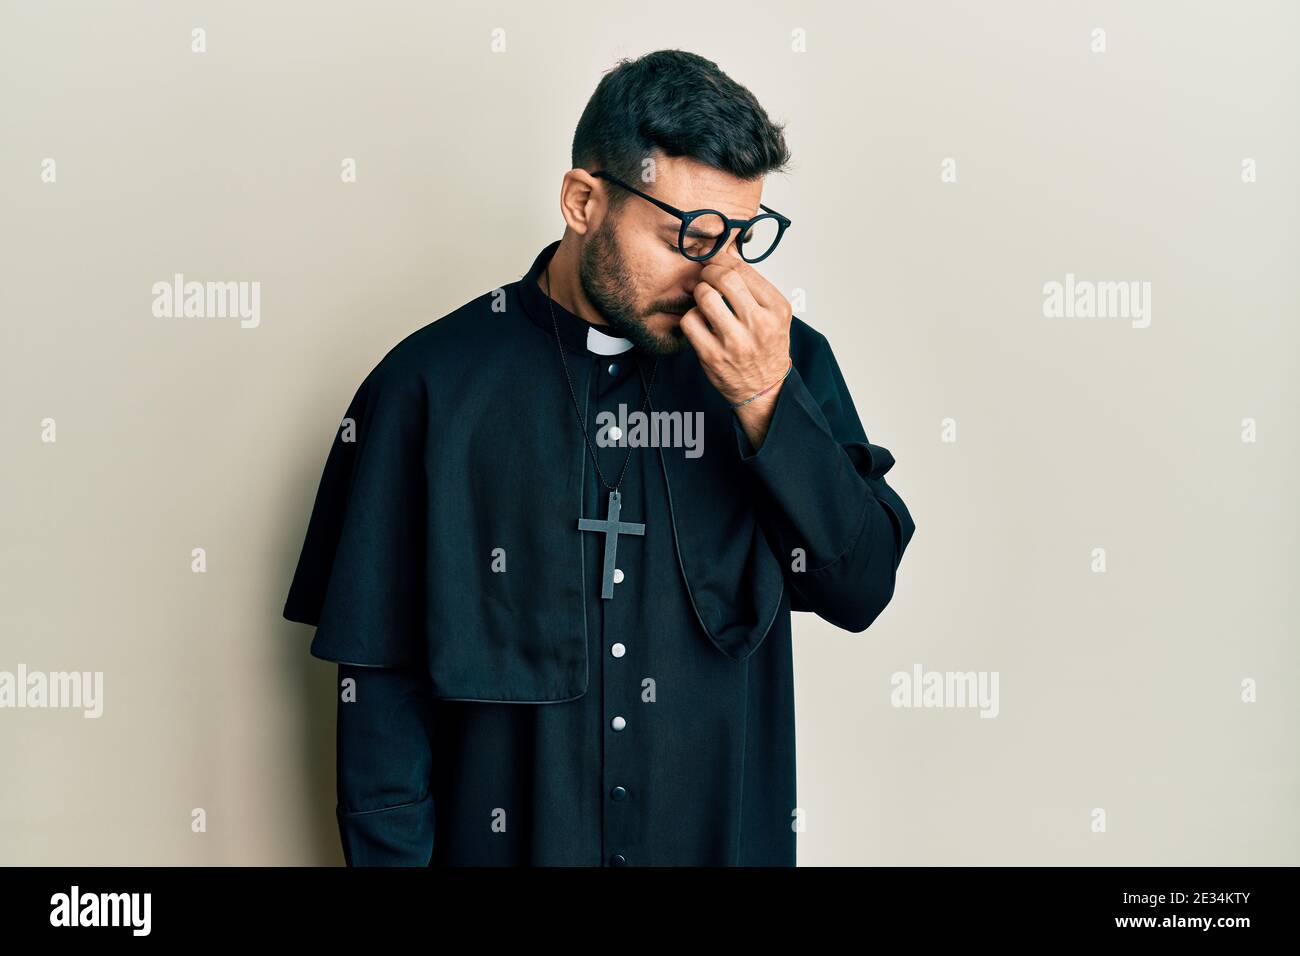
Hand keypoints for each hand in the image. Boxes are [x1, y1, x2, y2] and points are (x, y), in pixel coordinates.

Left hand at [679, 257, 791, 407]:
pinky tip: (700, 321)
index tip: (713, 259)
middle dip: (708, 272)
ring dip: (699, 292)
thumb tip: (728, 251)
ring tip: (704, 299)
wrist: (764, 388)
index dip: (721, 259)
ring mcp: (735, 342)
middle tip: (706, 277)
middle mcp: (759, 324)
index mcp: (776, 308)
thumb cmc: (767, 346)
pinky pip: (690, 321)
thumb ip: (752, 283)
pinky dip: (691, 317)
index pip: (742, 270)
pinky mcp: (713, 356)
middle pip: (723, 279)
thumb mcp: (772, 312)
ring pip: (705, 297)